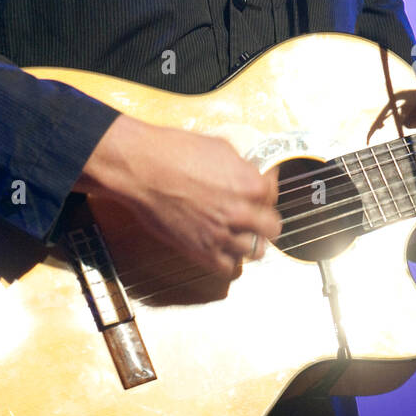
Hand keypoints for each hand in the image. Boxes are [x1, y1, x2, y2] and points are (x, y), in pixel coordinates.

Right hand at [76, 114, 280, 276]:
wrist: (143, 169)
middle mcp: (241, 212)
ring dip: (251, 241)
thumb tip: (246, 172)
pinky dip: (230, 260)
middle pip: (272, 227)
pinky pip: (229, 268)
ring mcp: (222, 235)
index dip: (266, 189)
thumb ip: (240, 165)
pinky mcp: (202, 252)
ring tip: (241, 233)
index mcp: (249, 183)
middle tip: (256, 214)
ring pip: (255, 251)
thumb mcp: (218, 146)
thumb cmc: (174, 151)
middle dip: (265, 219)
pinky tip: (224, 249)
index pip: (273, 193)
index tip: (258, 189)